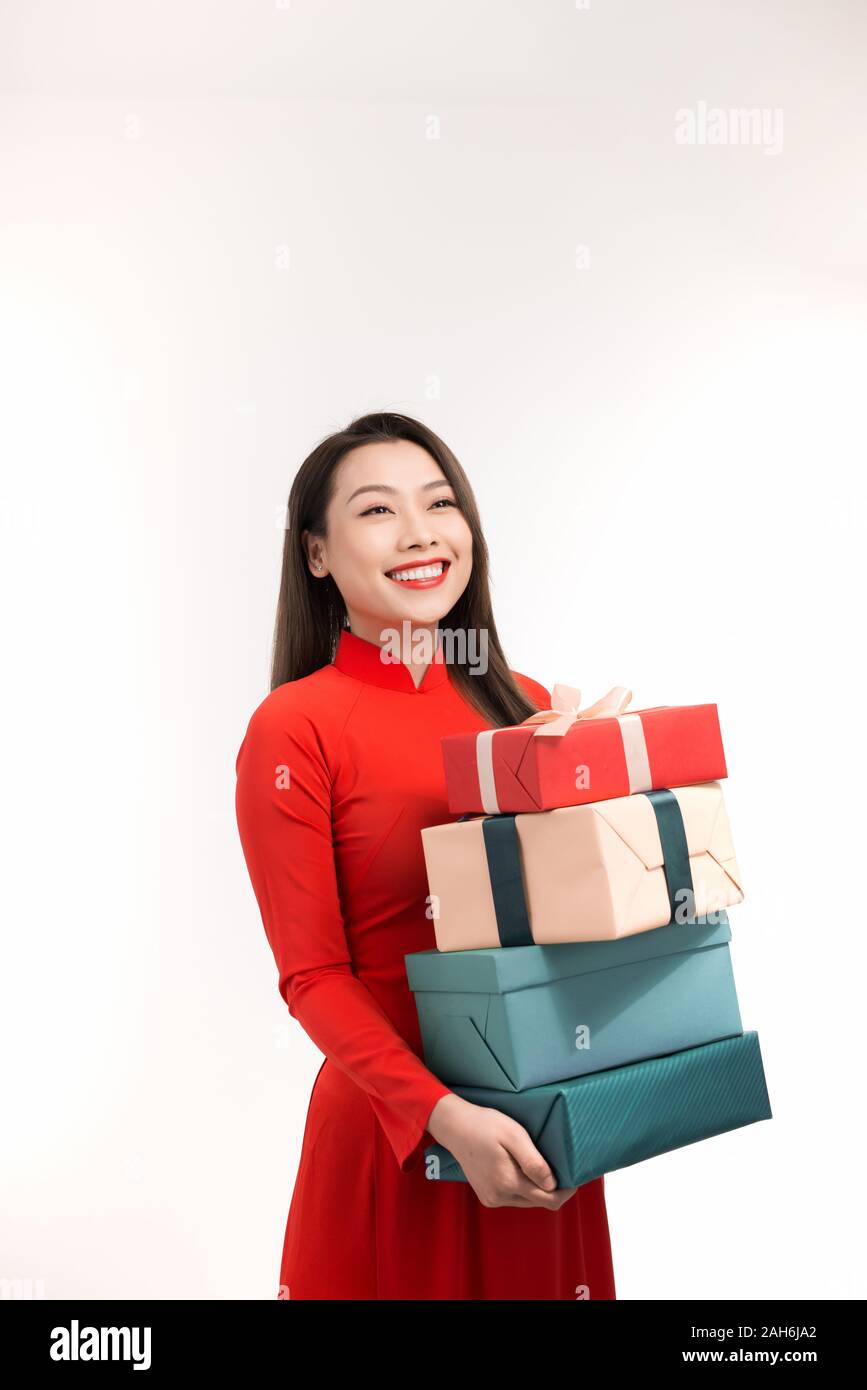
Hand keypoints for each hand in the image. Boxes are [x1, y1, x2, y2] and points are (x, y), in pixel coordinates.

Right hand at [427, 1094, 577, 1209]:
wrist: (455, 1126)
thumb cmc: (486, 1125)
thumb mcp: (514, 1136)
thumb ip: (534, 1162)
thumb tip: (552, 1185)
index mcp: (509, 1182)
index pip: (549, 1199)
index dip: (566, 1191)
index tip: (574, 1176)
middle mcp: (500, 1196)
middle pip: (539, 1202)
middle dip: (553, 1189)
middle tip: (561, 1168)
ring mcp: (492, 1198)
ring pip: (527, 1201)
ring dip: (537, 1188)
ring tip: (540, 1166)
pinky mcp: (486, 1196)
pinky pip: (513, 1198)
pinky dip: (523, 1187)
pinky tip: (522, 1169)